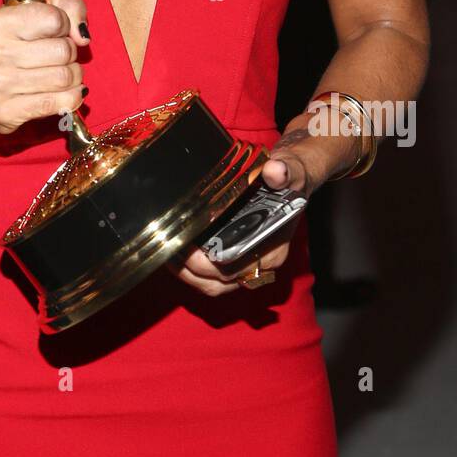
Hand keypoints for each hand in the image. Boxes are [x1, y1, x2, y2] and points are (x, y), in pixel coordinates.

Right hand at [0, 0, 88, 134]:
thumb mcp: (34, 10)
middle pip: (63, 51)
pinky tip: (67, 92)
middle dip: (70, 53)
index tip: (55, 32)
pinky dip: (72, 96)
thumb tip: (83, 36)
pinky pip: (59, 103)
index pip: (55, 20)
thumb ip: (67, 6)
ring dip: (73, 75)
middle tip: (59, 56)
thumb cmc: (12, 43)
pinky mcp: (4, 111)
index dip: (64, 26)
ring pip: (64, 77)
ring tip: (62, 73)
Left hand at [169, 124, 324, 297]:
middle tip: (168, 249)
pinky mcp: (232, 259)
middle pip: (220, 282)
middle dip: (189, 271)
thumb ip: (285, 172)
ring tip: (164, 251)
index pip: (239, 268)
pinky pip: (208, 277)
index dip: (211, 264)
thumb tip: (277, 171)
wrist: (291, 178)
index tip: (189, 250)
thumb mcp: (291, 171)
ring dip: (185, 274)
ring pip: (211, 285)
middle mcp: (260, 263)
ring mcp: (245, 264)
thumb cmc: (291, 178)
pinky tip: (172, 250)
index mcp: (274, 249)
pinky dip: (188, 270)